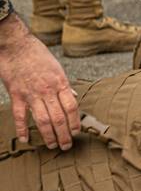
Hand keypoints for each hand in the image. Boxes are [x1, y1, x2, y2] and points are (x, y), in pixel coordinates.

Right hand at [0, 14, 79, 149]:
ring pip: (42, 120)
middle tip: (66, 146)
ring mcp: (31, 93)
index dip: (75, 123)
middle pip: (59, 118)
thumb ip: (64, 84)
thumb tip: (72, 96)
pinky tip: (25, 139)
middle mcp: (47, 90)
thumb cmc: (37, 53)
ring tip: (52, 146)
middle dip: (64, 135)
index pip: (72, 108)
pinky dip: (22, 128)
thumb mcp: (56, 67)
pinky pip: (20, 115)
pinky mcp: (16, 94)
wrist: (15, 44)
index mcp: (60, 83)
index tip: (76, 133)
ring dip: (48, 135)